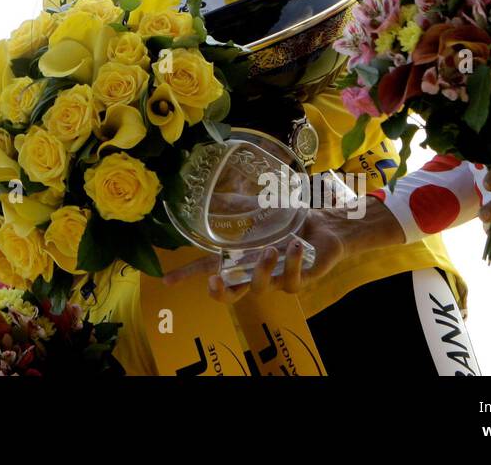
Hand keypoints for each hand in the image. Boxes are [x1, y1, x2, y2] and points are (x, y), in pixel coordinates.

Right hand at [160, 200, 394, 304]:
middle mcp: (255, 272)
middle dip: (221, 292)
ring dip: (261, 270)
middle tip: (215, 281)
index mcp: (241, 257)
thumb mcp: (254, 208)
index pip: (209, 269)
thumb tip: (203, 194)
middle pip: (231, 295)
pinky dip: (291, 263)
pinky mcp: (299, 279)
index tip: (166, 280)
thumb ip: (229, 205)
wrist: (323, 223)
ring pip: (260, 288)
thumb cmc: (288, 218)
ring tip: (270, 249)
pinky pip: (291, 281)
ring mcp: (276, 278)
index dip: (187, 276)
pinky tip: (294, 246)